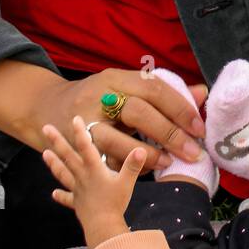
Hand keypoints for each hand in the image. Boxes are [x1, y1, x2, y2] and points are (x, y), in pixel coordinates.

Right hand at [26, 69, 207, 175]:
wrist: (47, 108)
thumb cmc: (98, 98)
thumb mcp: (127, 88)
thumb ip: (164, 91)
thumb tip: (201, 94)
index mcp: (115, 78)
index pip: (153, 87)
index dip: (179, 107)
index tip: (199, 127)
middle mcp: (99, 96)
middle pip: (138, 112)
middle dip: (169, 132)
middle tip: (193, 151)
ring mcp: (84, 122)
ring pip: (116, 139)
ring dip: (146, 153)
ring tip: (168, 162)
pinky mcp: (76, 145)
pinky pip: (104, 159)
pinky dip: (125, 165)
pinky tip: (143, 171)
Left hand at [41, 115, 146, 247]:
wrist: (102, 227)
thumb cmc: (115, 204)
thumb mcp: (127, 183)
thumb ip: (132, 165)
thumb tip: (140, 149)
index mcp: (94, 169)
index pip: (86, 146)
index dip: (80, 132)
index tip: (75, 118)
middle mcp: (82, 177)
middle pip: (68, 156)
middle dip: (57, 141)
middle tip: (46, 128)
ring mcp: (78, 190)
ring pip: (63, 173)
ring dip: (54, 163)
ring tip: (44, 153)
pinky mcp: (78, 203)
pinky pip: (68, 198)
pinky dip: (61, 195)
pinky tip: (55, 193)